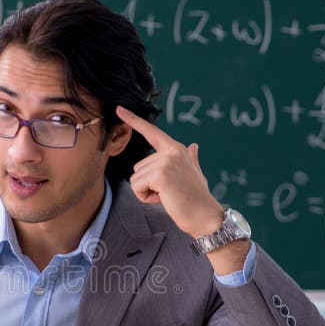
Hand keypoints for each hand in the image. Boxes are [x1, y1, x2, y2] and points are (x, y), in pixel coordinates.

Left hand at [116, 105, 223, 238]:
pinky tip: (164, 199)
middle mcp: (171, 151)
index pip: (151, 131)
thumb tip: (194, 146)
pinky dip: (145, 198)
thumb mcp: (194, 173)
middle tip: (169, 192)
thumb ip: (191, 158)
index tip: (118, 109)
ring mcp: (165, 161)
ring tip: (169, 196)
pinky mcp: (160, 174)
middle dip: (148, 185)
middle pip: (138, 168)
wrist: (206, 216)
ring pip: (135, 179)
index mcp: (176, 149)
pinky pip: (136, 187)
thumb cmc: (197, 198)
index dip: (134, 120)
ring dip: (147, 192)